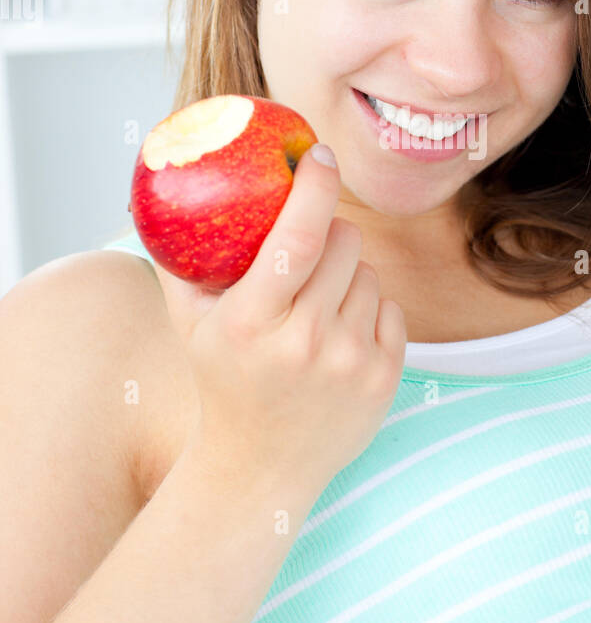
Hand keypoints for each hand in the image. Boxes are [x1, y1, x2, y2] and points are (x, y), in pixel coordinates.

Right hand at [156, 143, 405, 497]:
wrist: (259, 468)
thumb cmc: (221, 379)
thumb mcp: (189, 322)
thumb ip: (182, 258)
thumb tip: (168, 188)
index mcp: (249, 322)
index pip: (296, 236)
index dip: (314, 186)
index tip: (318, 154)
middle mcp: (304, 342)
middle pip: (344, 242)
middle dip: (330, 230)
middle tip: (310, 245)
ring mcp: (349, 363)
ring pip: (370, 272)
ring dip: (348, 274)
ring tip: (316, 307)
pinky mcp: (384, 378)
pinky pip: (391, 307)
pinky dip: (368, 310)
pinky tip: (338, 336)